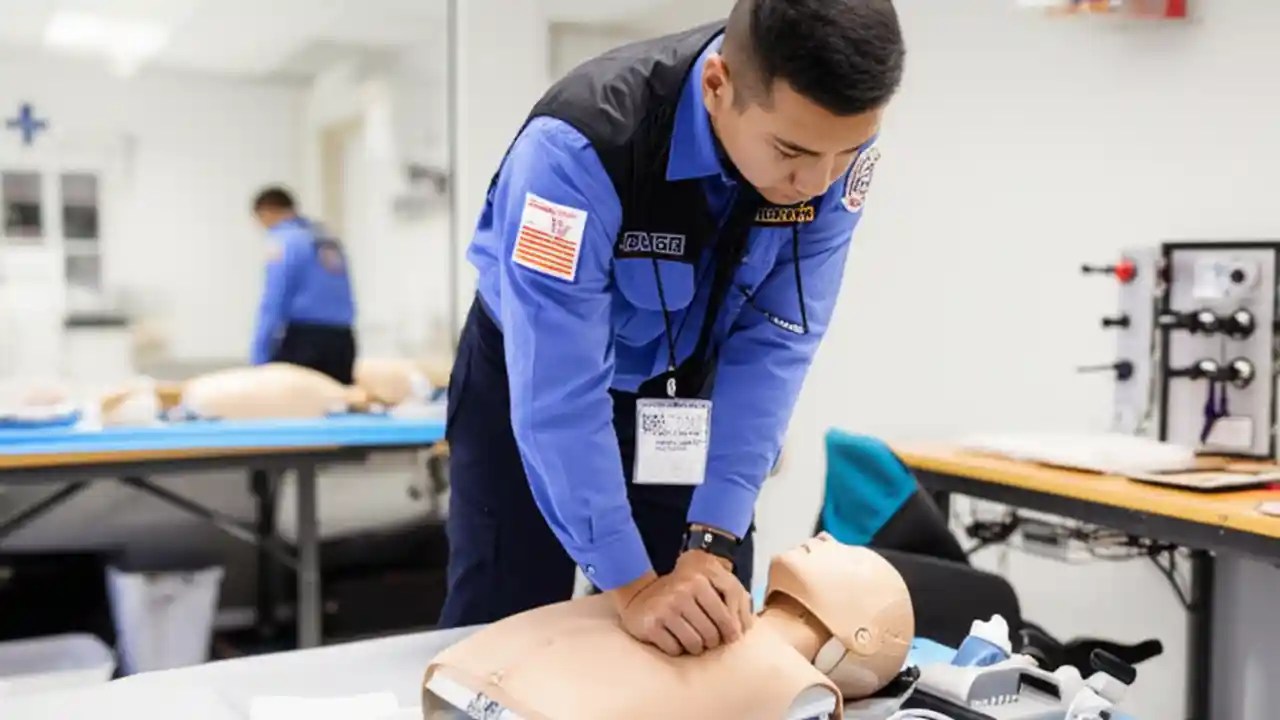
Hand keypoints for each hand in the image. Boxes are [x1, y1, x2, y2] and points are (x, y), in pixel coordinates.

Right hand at [611, 550, 753, 656]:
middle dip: (715, 640)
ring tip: (693, 638)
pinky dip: (677, 649)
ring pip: (696, 644)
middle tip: (710, 639)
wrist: (638, 596)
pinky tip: (674, 639)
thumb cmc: (682, 593)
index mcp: (701, 576)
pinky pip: (675, 649)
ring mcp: (666, 606)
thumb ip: (732, 594)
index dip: (735, 627)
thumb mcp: (707, 582)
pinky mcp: (651, 624)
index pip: (730, 609)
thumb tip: (748, 625)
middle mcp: (683, 589)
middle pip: (714, 632)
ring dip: (697, 647)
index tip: (732, 635)